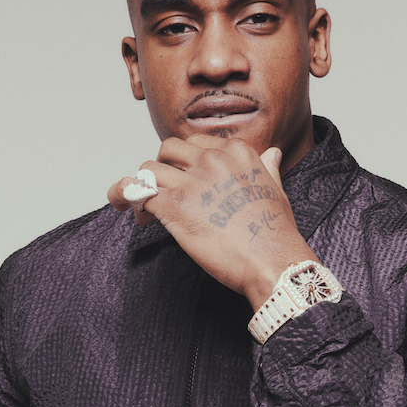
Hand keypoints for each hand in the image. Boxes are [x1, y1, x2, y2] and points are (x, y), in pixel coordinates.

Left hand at [108, 136, 316, 309]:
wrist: (272, 262)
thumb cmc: (276, 235)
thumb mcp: (277, 191)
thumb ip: (267, 168)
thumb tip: (271, 154)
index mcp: (236, 152)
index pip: (197, 144)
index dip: (187, 163)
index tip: (187, 182)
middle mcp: (212, 159)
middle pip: (169, 149)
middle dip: (163, 169)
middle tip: (164, 193)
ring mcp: (192, 181)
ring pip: (149, 169)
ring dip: (145, 187)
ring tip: (147, 210)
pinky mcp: (174, 205)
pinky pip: (138, 192)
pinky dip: (129, 200)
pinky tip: (134, 214)